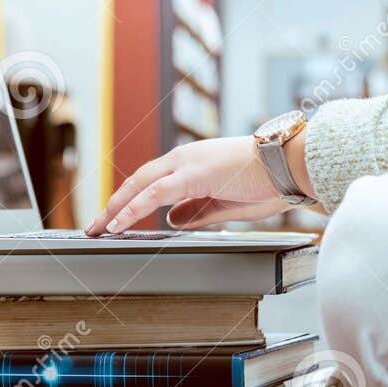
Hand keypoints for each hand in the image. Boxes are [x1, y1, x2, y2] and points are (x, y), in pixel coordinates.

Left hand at [87, 136, 289, 234]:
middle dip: (114, 204)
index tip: (115, 218)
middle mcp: (186, 158)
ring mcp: (188, 163)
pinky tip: (119, 223)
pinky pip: (154, 193)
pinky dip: (133, 208)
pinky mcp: (194, 174)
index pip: (153, 181)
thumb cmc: (269, 183)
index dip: (131, 199)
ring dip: (116, 208)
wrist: (291, 166)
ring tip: (99, 228)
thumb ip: (197, 211)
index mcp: (194, 163)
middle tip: (96, 225)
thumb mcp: (226, 204)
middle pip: (138, 181)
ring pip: (140, 185)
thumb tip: (171, 220)